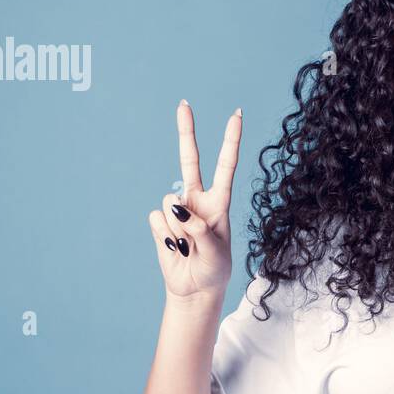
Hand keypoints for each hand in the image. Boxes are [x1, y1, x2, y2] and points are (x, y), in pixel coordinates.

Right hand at [147, 101, 242, 304]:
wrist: (195, 289)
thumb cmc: (213, 270)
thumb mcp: (216, 254)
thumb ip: (200, 230)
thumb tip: (177, 207)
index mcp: (219, 202)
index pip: (226, 166)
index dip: (231, 141)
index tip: (236, 115)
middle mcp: (197, 200)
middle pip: (189, 160)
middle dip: (186, 132)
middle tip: (183, 104)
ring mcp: (177, 210)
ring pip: (170, 204)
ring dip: (178, 230)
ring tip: (188, 248)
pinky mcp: (161, 222)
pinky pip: (157, 220)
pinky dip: (165, 237)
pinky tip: (174, 248)